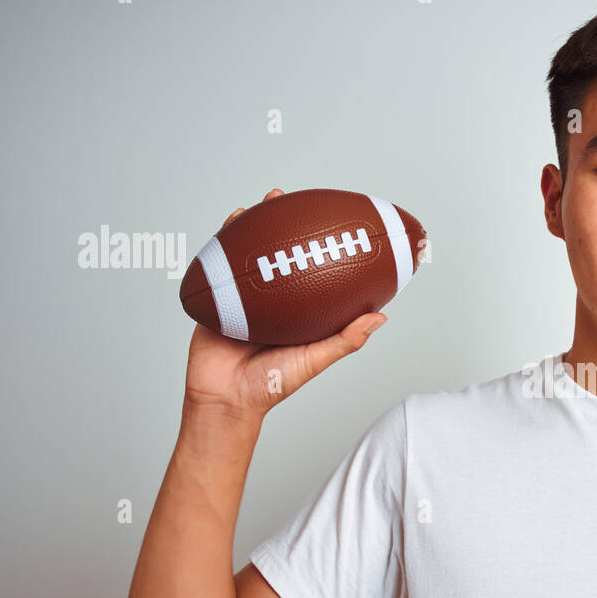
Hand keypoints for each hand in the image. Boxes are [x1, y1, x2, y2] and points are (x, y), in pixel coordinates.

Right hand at [182, 188, 387, 418]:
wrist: (224, 399)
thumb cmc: (271, 386)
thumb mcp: (314, 360)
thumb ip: (345, 340)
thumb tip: (380, 317)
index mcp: (297, 310)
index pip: (314, 273)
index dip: (326, 250)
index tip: (343, 226)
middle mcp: (272, 298)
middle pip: (282, 254)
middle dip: (292, 224)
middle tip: (306, 200)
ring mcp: (243, 294)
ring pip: (252, 251)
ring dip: (261, 222)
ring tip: (272, 198)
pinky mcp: (216, 295)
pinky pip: (220, 262)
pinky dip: (226, 239)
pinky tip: (235, 219)